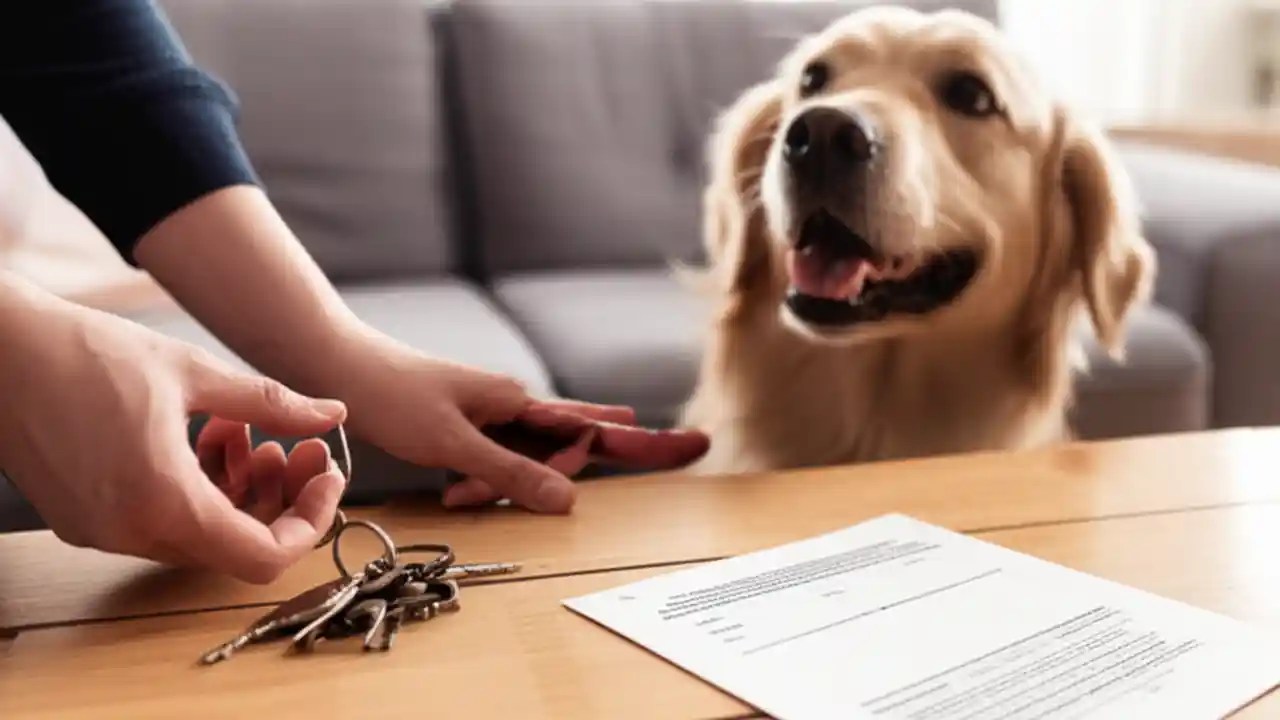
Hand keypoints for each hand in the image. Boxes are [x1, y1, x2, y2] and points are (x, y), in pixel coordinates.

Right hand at [0, 280, 347, 582]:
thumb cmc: (84, 352)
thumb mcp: (194, 371)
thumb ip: (272, 402)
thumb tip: (332, 413)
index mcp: (163, 502)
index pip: (264, 557)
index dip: (310, 521)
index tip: (325, 476)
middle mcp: (131, 531)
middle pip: (236, 545)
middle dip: (278, 497)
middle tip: (296, 446)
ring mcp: (104, 532)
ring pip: (201, 533)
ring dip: (238, 489)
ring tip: (241, 429)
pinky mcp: (86, 520)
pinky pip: (163, 521)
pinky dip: (198, 489)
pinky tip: (202, 436)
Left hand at [339, 341, 708, 513]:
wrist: (344, 371)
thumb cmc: (396, 396)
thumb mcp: (453, 444)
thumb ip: (510, 473)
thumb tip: (568, 500)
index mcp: (520, 401)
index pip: (594, 430)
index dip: (645, 442)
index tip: (696, 445)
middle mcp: (516, 406)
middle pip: (563, 452)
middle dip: (541, 480)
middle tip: (479, 489)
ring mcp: (496, 418)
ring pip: (526, 464)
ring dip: (498, 488)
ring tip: (455, 492)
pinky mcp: (474, 429)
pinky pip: (497, 465)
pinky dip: (481, 484)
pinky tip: (458, 490)